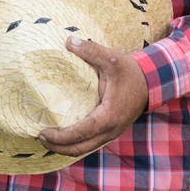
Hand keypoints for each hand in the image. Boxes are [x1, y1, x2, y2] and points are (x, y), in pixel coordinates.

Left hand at [38, 36, 148, 157]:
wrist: (150, 83)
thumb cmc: (130, 72)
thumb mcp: (112, 58)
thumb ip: (91, 50)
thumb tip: (69, 41)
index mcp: (108, 117)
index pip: (80, 134)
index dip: (60, 137)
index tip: (42, 132)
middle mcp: (109, 130)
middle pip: (79, 149)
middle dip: (57, 147)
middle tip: (39, 137)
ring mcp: (110, 133)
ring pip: (84, 149)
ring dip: (64, 148)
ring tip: (46, 138)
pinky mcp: (110, 131)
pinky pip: (89, 143)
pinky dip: (74, 143)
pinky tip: (62, 135)